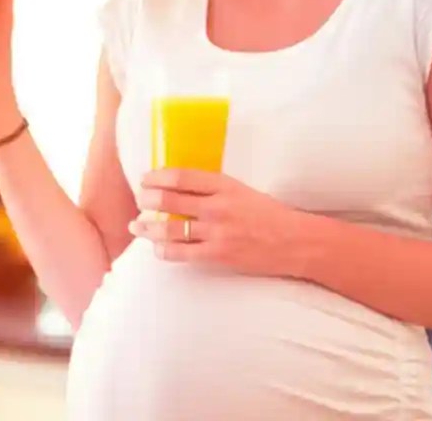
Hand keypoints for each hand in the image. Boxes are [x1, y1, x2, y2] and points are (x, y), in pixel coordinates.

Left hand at [128, 168, 310, 277]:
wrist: (294, 241)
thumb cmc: (268, 214)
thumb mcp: (241, 191)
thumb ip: (213, 188)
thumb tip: (179, 187)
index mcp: (224, 185)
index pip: (181, 176)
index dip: (157, 177)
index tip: (146, 179)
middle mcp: (218, 206)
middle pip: (169, 200)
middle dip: (146, 200)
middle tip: (139, 201)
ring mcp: (217, 232)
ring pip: (170, 229)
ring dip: (148, 227)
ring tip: (137, 226)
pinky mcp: (218, 255)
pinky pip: (181, 253)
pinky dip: (163, 251)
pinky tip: (157, 249)